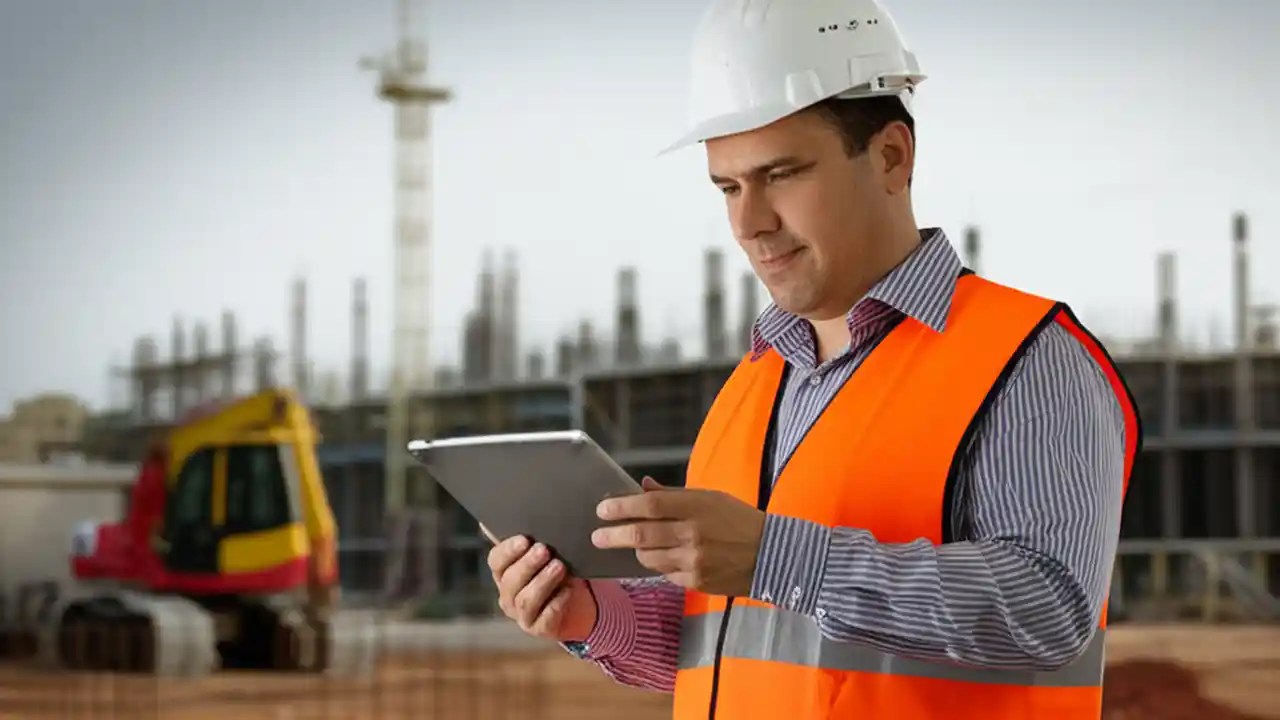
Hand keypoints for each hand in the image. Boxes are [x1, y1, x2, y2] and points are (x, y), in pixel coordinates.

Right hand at [487, 534, 597, 641]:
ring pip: (526, 600)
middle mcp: (508, 595)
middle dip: (527, 564)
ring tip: (559, 567)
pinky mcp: (540, 629)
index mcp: (504, 573)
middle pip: (510, 581)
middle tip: (545, 550)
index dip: (508, 550)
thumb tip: (509, 518)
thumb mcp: (548, 555)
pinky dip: (557, 603)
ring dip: (542, 582)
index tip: (525, 539)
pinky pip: (545, 618)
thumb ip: (533, 540)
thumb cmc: (559, 572)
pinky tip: (567, 590)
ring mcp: (522, 615)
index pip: (496, 561)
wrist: (579, 605)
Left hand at [592, 477, 765, 596]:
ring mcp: (694, 561)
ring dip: (636, 551)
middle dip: (614, 535)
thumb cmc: (739, 521)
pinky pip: (664, 573)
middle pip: (642, 535)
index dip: (622, 507)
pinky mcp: (695, 581)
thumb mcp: (710, 498)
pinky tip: (662, 558)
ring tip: (633, 545)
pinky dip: (658, 565)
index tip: (603, 509)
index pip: (650, 506)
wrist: (771, 555)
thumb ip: (674, 495)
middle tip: (597, 536)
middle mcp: (693, 534)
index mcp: (697, 507)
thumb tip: (642, 487)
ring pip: (648, 558)